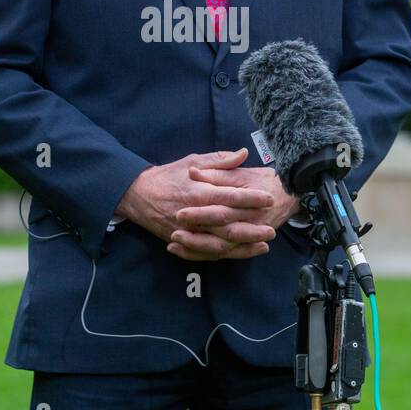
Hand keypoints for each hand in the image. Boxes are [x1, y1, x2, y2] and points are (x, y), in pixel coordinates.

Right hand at [115, 148, 277, 259]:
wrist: (138, 194)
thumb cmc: (169, 175)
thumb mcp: (192, 161)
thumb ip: (220, 160)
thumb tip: (244, 153)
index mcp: (199, 190)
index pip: (230, 197)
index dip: (251, 199)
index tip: (269, 199)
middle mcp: (195, 213)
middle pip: (228, 225)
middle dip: (252, 228)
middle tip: (272, 227)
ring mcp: (188, 231)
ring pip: (220, 244)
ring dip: (243, 246)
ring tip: (264, 244)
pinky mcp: (183, 241)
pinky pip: (207, 253)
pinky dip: (225, 256)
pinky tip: (242, 253)